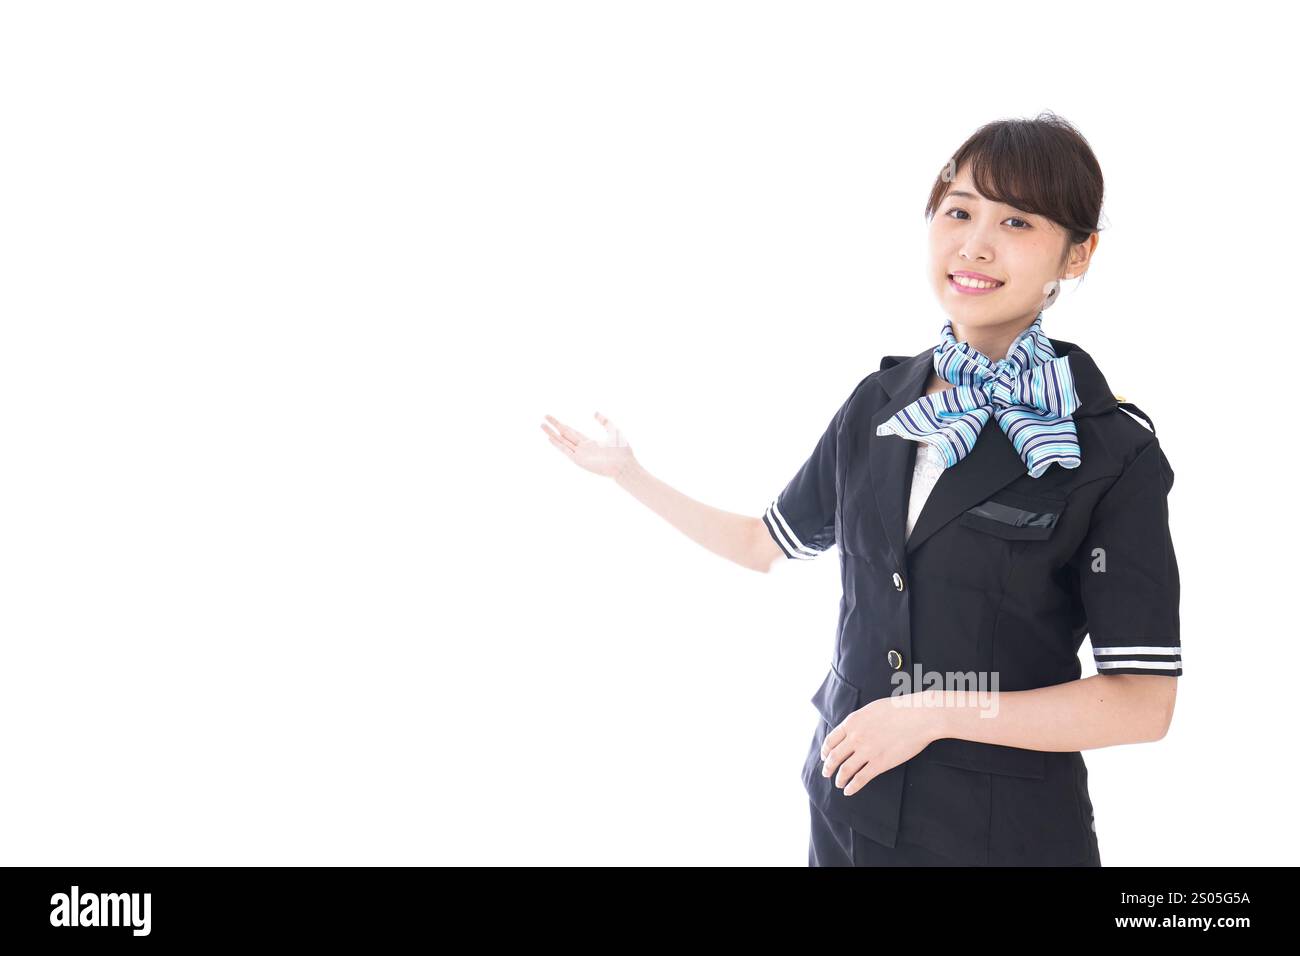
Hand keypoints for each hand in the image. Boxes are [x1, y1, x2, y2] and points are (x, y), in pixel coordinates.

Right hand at [540, 411, 635, 478]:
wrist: (625, 465)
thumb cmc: (622, 451)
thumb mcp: (614, 431)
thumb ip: (605, 421)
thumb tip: (595, 412)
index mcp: (591, 443)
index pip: (573, 433)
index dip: (564, 425)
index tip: (555, 420)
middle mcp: (583, 449)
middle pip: (565, 435)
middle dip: (555, 426)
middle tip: (544, 417)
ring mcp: (580, 455)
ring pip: (563, 441)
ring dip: (552, 433)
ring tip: (541, 425)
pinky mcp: (580, 460)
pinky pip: (566, 451)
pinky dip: (558, 445)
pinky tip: (550, 438)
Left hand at [819, 693, 942, 796]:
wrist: (919, 716)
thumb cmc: (899, 709)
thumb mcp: (871, 710)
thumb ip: (858, 721)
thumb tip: (852, 729)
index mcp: (852, 722)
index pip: (830, 740)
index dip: (825, 751)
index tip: (824, 757)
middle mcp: (855, 737)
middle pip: (834, 756)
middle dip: (828, 767)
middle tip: (826, 773)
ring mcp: (867, 751)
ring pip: (845, 770)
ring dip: (839, 779)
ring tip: (838, 783)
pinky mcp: (880, 763)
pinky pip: (860, 779)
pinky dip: (852, 787)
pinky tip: (849, 791)